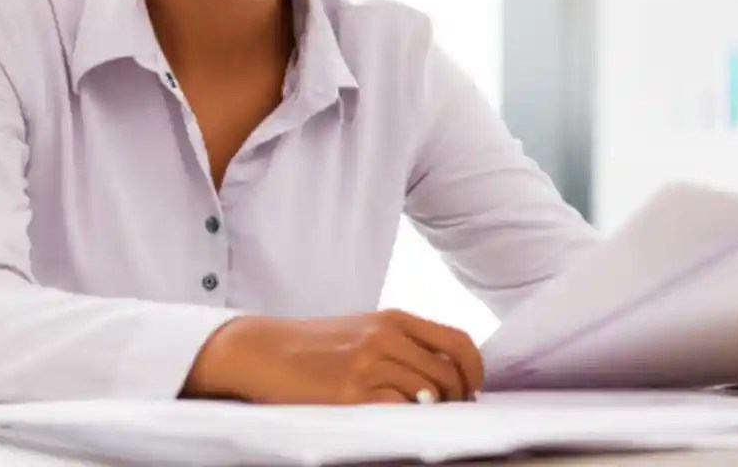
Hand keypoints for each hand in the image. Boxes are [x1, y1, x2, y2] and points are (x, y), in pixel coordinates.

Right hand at [183, 309, 484, 404]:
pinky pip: (397, 410)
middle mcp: (386, 337)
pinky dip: (404, 418)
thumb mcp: (364, 330)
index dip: (475, 370)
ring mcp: (368, 365)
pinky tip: (392, 418)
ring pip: (427, 393)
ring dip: (430, 410)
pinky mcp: (349, 393)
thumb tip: (446, 375)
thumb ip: (403, 344)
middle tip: (448, 412)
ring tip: (417, 416)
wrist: (262, 350)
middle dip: (456, 398)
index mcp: (393, 319)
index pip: (458, 342)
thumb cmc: (314, 345)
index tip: (472, 389)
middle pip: (448, 374)